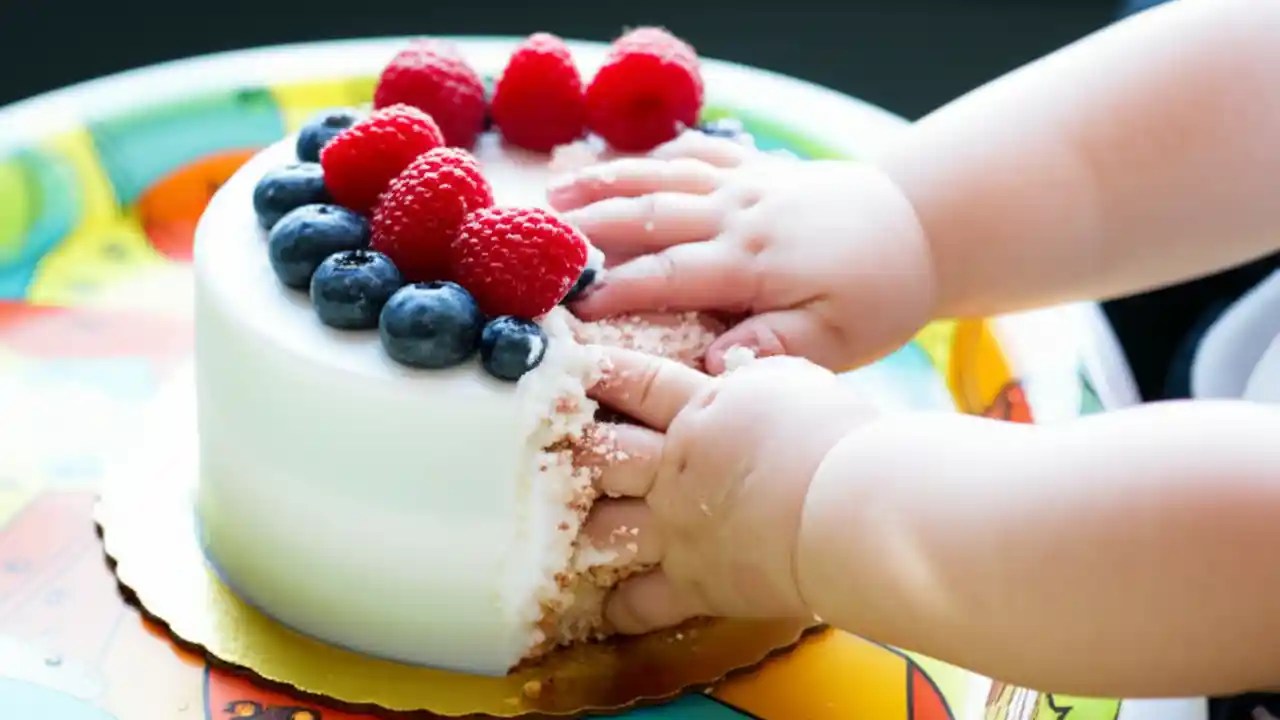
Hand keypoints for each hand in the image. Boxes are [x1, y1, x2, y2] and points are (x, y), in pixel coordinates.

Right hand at [549, 132, 935, 372]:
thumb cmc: (881, 291)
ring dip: (605, 183)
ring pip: (662, 175)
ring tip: (553, 195)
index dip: (615, 293)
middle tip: (532, 243)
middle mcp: (740, 212)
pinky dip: (651, 157)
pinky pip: (694, 154)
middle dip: (588, 229)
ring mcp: (745, 183)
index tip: (568, 314)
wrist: (923, 223)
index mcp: (754, 259)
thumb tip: (713, 365)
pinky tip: (620, 165)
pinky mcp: (755, 170)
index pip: (668, 276)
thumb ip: (777, 349)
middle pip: (648, 214)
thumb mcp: (842, 339)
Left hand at [582, 346, 875, 633]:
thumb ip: (752, 378)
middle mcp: (675, 468)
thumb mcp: (794, 381)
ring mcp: (677, 527)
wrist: (852, 506)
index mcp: (701, 411)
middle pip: (599, 454)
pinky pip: (641, 604)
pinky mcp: (695, 583)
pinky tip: (605, 608)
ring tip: (556, 530)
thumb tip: (732, 368)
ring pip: (602, 528)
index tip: (565, 364)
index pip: (636, 382)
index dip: (597, 371)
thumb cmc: (837, 435)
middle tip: (549, 450)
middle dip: (571, 451)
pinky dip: (620, 609)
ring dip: (579, 530)